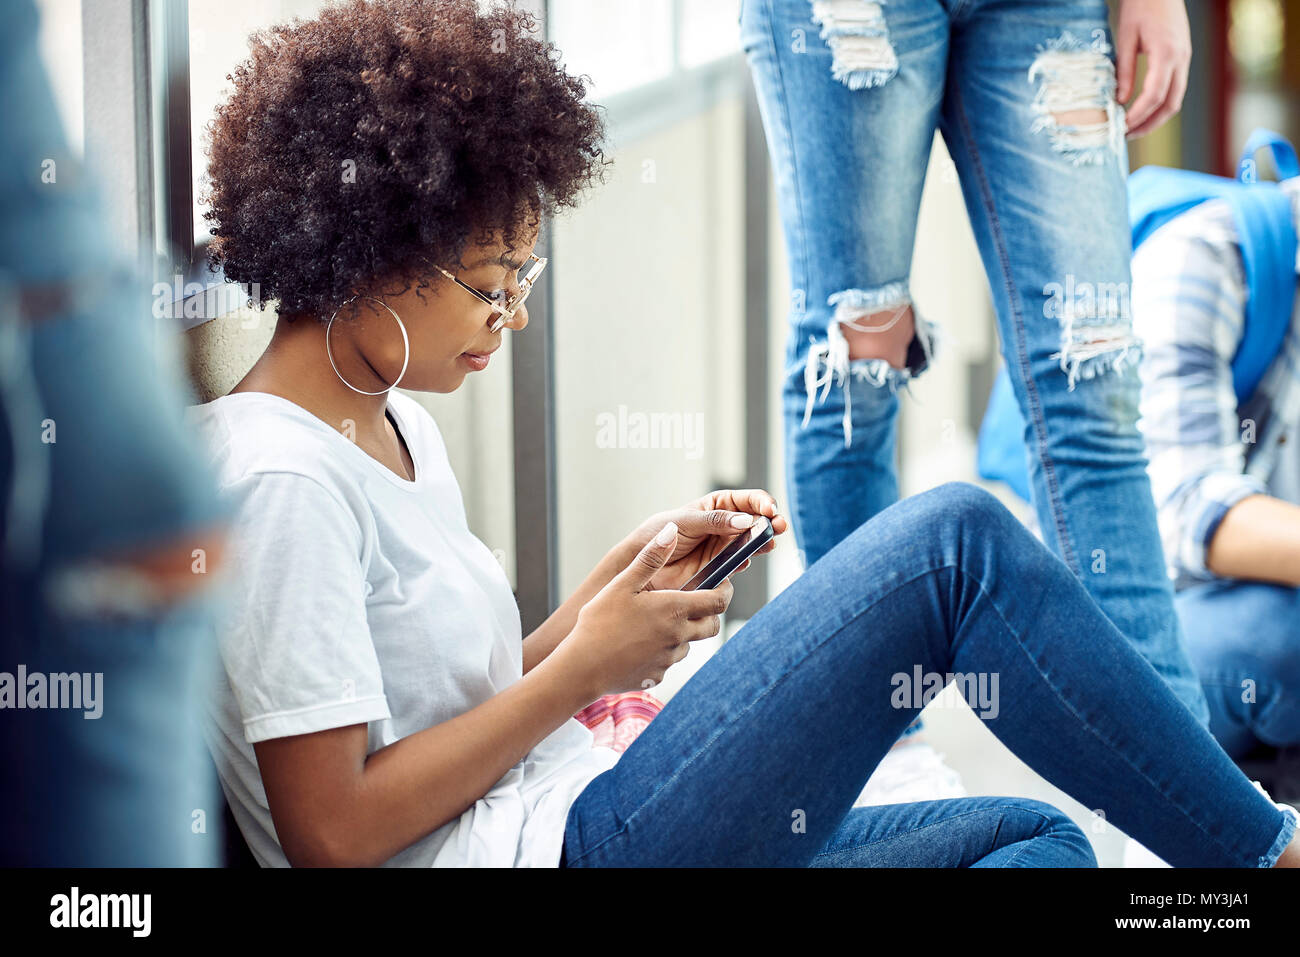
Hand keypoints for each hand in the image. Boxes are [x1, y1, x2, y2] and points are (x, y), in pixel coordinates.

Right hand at [557, 525, 735, 697]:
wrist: (582, 668)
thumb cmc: (599, 622)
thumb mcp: (623, 583)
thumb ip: (650, 557)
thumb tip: (671, 530)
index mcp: (674, 609)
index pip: (719, 601)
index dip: (725, 591)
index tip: (720, 584)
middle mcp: (678, 636)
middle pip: (711, 625)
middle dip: (709, 613)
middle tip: (692, 602)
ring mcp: (669, 659)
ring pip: (688, 643)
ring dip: (682, 632)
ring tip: (655, 622)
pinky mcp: (658, 675)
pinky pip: (669, 661)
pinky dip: (662, 651)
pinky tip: (638, 644)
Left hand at [620, 488, 788, 591]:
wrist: (642, 564)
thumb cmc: (659, 534)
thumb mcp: (686, 521)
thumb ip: (715, 521)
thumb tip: (746, 520)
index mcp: (716, 506)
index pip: (746, 500)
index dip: (762, 502)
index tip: (770, 509)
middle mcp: (724, 525)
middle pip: (756, 521)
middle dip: (770, 522)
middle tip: (779, 526)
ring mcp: (724, 547)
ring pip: (751, 543)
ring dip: (763, 542)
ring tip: (768, 543)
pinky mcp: (720, 568)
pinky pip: (739, 563)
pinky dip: (745, 561)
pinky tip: (744, 560)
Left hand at [1116, 0, 1190, 138]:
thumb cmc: (1141, 6)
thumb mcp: (1126, 38)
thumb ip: (1124, 71)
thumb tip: (1119, 101)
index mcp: (1167, 53)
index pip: (1154, 95)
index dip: (1138, 115)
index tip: (1121, 127)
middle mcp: (1181, 59)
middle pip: (1170, 104)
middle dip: (1149, 124)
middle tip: (1126, 135)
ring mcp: (1185, 58)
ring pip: (1176, 99)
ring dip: (1155, 117)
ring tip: (1133, 128)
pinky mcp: (1182, 57)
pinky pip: (1175, 88)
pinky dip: (1160, 104)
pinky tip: (1143, 110)